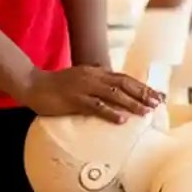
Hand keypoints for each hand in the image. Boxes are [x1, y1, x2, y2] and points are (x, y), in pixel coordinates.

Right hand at [20, 66, 160, 123]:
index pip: (125, 79)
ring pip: (114, 95)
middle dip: (143, 94)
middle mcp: (94, 77)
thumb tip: (114, 92)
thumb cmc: (57, 85)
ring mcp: (85, 87)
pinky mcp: (75, 99)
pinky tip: (122, 120)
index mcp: (97, 72)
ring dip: (132, 104)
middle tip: (158, 103)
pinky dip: (110, 113)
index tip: (157, 95)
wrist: (33, 84)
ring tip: (146, 112)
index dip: (143, 87)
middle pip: (124, 84)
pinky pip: (96, 106)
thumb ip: (97, 83)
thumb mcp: (81, 79)